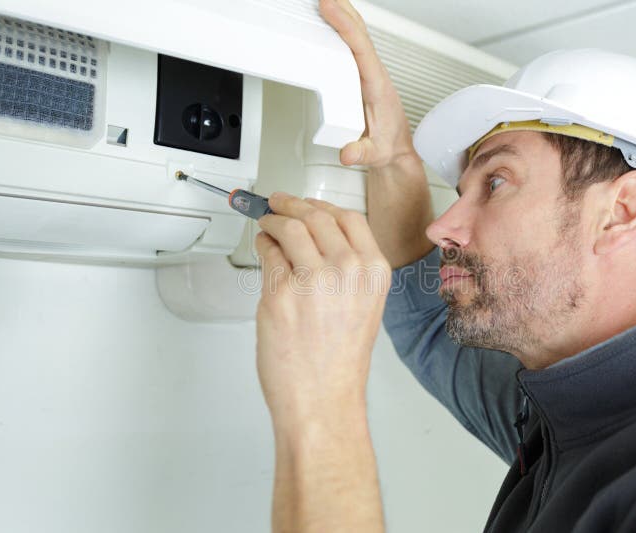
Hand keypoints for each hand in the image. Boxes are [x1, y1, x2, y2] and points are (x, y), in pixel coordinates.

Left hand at [255, 192, 389, 426]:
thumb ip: (346, 267)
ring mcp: (313, 279)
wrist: (323, 399)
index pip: (348, 217)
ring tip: (265, 221)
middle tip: (277, 202)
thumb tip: (313, 235)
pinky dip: (262, 244)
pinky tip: (262, 248)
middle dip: (291, 203)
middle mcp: (348, 269)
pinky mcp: (279, 292)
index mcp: (374, 271)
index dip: (321, 205)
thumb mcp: (363, 305)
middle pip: (315, 215)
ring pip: (288, 227)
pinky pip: (267, 253)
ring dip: (272, 219)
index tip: (307, 202)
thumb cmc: (339, 360)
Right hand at [320, 0, 418, 168]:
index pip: (361, 50)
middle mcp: (374, 75)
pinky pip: (354, 44)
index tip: (330, 10)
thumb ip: (360, 154)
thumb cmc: (387, 147)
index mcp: (377, 87)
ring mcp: (369, 72)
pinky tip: (333, 18)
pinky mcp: (363, 74)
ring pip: (358, 36)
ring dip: (343, 14)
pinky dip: (343, 27)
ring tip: (325, 1)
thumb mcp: (374, 154)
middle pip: (360, 34)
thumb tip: (348, 153)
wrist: (396, 150)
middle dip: (342, 12)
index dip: (345, 27)